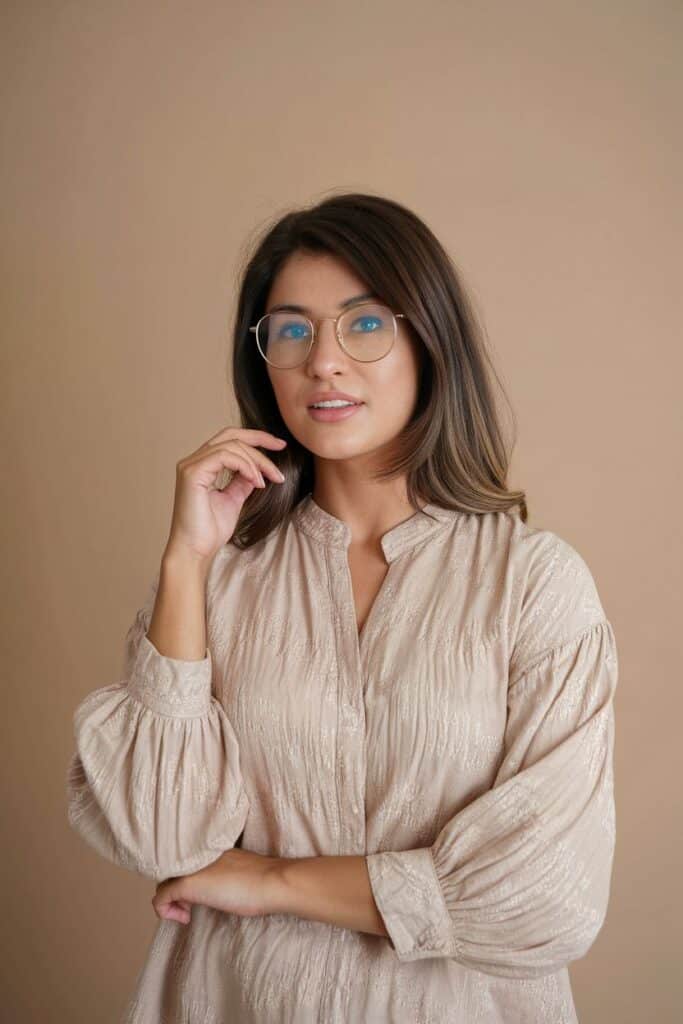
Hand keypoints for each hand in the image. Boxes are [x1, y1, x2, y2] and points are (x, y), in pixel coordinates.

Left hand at [152, 848, 282, 924]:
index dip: (185, 878)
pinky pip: (161, 898)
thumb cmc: (262, 880)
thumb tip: (220, 886)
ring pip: (164, 882)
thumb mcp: (237, 870)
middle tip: (189, 907)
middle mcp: (196, 854)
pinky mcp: (186, 884)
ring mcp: (190, 868)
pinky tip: (185, 918)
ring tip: (187, 913)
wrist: (271, 882)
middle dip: (176, 891)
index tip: (197, 895)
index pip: (184, 861)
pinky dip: (165, 911)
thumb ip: (222, 871)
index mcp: (209, 848)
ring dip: (171, 901)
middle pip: (171, 871)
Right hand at [165, 427, 287, 563]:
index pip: (229, 439)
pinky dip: (245, 466)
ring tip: (267, 481)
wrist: (195, 551)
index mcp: (202, 465)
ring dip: (256, 461)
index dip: (256, 438)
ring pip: (231, 445)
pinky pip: (225, 456)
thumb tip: (257, 469)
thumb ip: (242, 481)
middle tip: (282, 446)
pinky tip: (256, 481)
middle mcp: (193, 461)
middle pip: (230, 434)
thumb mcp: (234, 499)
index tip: (280, 446)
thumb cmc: (210, 531)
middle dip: (259, 438)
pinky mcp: (192, 473)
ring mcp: (191, 466)